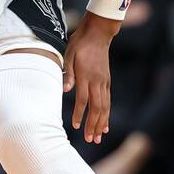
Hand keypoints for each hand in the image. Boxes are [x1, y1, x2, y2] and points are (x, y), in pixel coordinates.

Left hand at [63, 14, 114, 142]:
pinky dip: (107, 114)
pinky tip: (106, 124)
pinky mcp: (107, 81)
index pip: (83, 99)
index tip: (76, 126)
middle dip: (94, 125)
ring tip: (99, 137)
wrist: (98, 33)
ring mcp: (104, 82)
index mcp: (86, 76)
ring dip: (102, 123)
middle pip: (97, 107)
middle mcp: (98, 81)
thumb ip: (67, 72)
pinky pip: (108, 101)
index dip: (79, 114)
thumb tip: (65, 89)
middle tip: (91, 140)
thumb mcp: (68, 55)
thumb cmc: (79, 44)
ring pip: (105, 106)